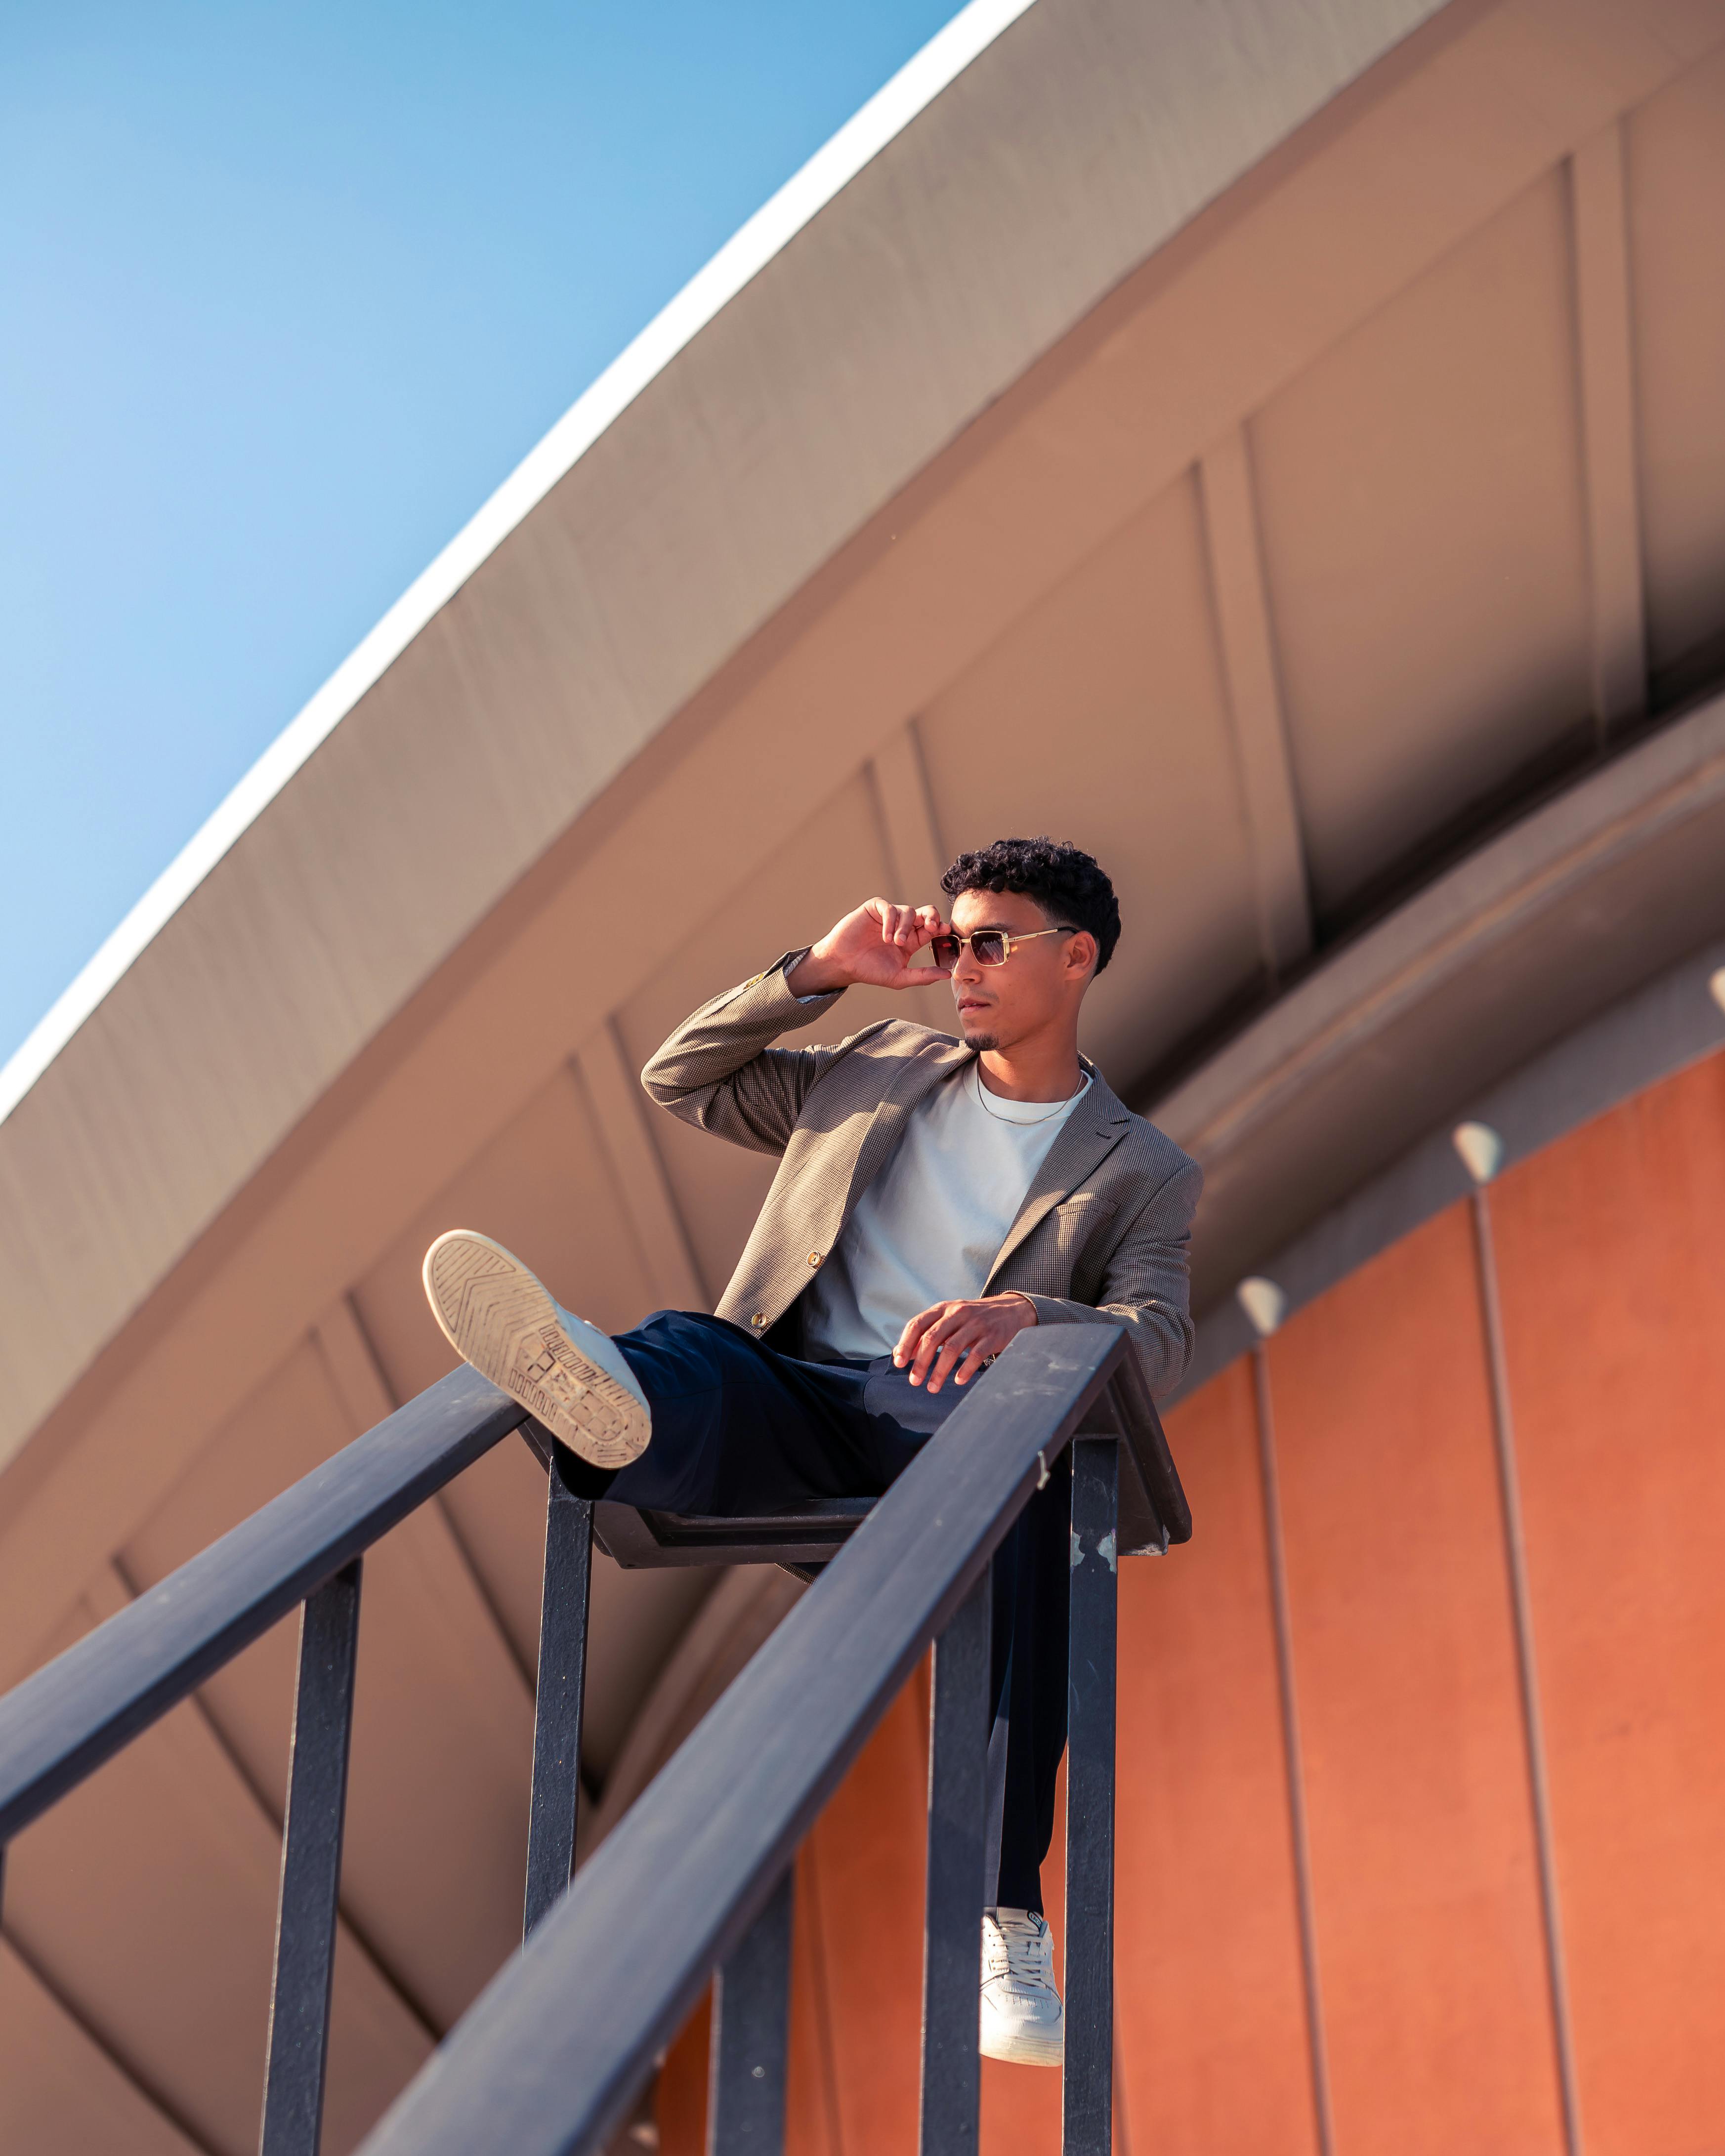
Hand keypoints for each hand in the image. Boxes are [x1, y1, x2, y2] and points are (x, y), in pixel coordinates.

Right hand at [787, 898, 948, 994]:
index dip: (940, 927)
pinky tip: (885, 937)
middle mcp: (903, 925)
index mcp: (912, 940)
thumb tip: (948, 975)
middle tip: (931, 927)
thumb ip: (923, 976)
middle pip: (925, 913)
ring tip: (896, 942)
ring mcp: (889, 916)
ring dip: (905, 927)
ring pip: (908, 911)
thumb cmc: (870, 970)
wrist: (843, 964)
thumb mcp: (899, 977)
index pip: (932, 929)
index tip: (945, 931)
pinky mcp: (875, 908)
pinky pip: (889, 908)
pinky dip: (890, 922)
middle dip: (932, 917)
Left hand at [893, 1294, 1036, 1392]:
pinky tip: (958, 1381)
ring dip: (940, 1371)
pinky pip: (976, 1355)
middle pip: (932, 1338)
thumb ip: (926, 1333)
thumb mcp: (949, 1319)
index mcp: (943, 1308)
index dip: (906, 1344)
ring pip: (952, 1348)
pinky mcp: (992, 1336)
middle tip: (914, 1381)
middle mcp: (958, 1313)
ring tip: (932, 1387)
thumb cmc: (972, 1319)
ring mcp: (976, 1324)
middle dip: (921, 1362)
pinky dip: (965, 1370)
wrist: (1010, 1310)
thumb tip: (900, 1353)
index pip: (917, 1324)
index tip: (899, 1363)